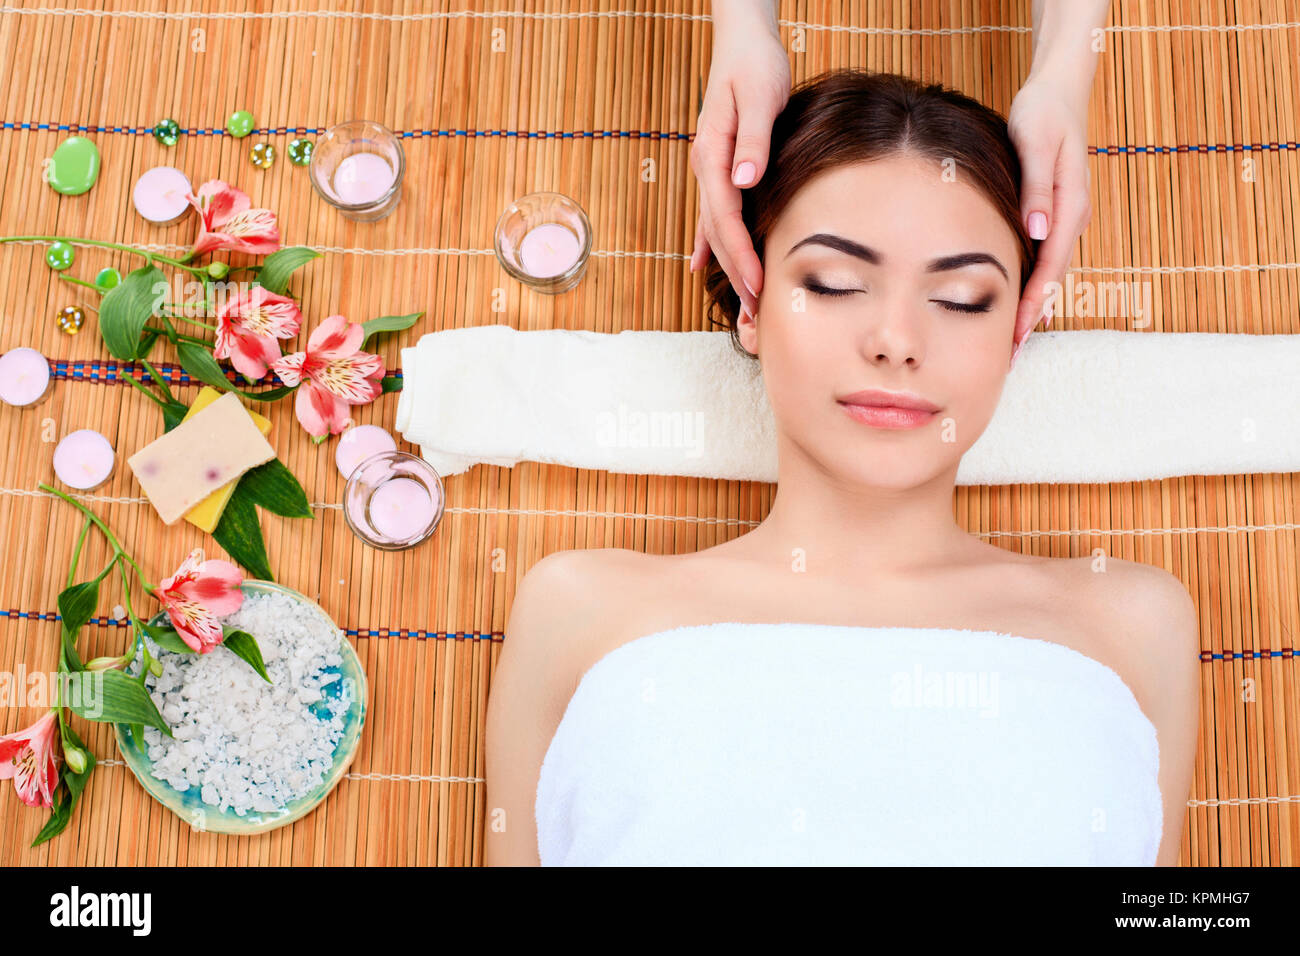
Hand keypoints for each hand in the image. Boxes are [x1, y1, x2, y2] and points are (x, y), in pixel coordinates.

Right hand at [688, 21, 789, 319]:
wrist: (743, 42)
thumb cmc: (755, 64)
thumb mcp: (760, 94)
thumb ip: (752, 138)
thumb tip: (744, 180)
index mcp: (712, 153)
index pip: (723, 216)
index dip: (739, 253)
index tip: (756, 282)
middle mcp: (705, 167)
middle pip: (716, 232)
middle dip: (735, 272)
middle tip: (753, 311)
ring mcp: (709, 170)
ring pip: (714, 229)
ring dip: (727, 266)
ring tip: (742, 302)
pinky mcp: (719, 168)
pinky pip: (711, 215)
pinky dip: (709, 243)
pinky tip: (702, 268)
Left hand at [1006, 73, 1093, 348]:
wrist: (1058, 92)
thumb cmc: (1042, 113)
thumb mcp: (1035, 144)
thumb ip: (1036, 188)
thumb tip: (1037, 231)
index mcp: (1070, 207)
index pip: (1051, 268)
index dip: (1034, 305)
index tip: (1017, 336)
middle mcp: (1071, 217)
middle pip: (1052, 279)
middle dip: (1032, 318)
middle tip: (1010, 356)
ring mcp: (1064, 217)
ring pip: (1049, 271)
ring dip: (1032, 305)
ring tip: (1011, 340)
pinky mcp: (1053, 212)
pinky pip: (1042, 257)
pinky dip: (1030, 282)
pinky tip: (1014, 302)